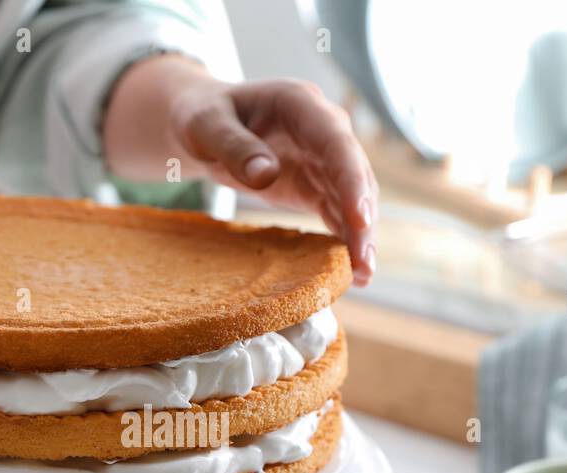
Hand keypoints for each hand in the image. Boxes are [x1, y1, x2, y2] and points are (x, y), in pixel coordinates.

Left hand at [169, 76, 376, 284]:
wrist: (206, 125)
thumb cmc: (203, 117)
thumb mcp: (206, 126)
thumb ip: (233, 146)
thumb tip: (266, 175)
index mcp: (300, 103)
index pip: (335, 142)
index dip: (351, 179)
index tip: (359, 217)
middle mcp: (323, 128)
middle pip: (354, 174)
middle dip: (362, 219)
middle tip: (363, 262)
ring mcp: (323, 158)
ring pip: (353, 197)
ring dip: (360, 236)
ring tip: (362, 275)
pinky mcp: (317, 185)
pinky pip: (338, 212)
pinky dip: (345, 238)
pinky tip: (352, 270)